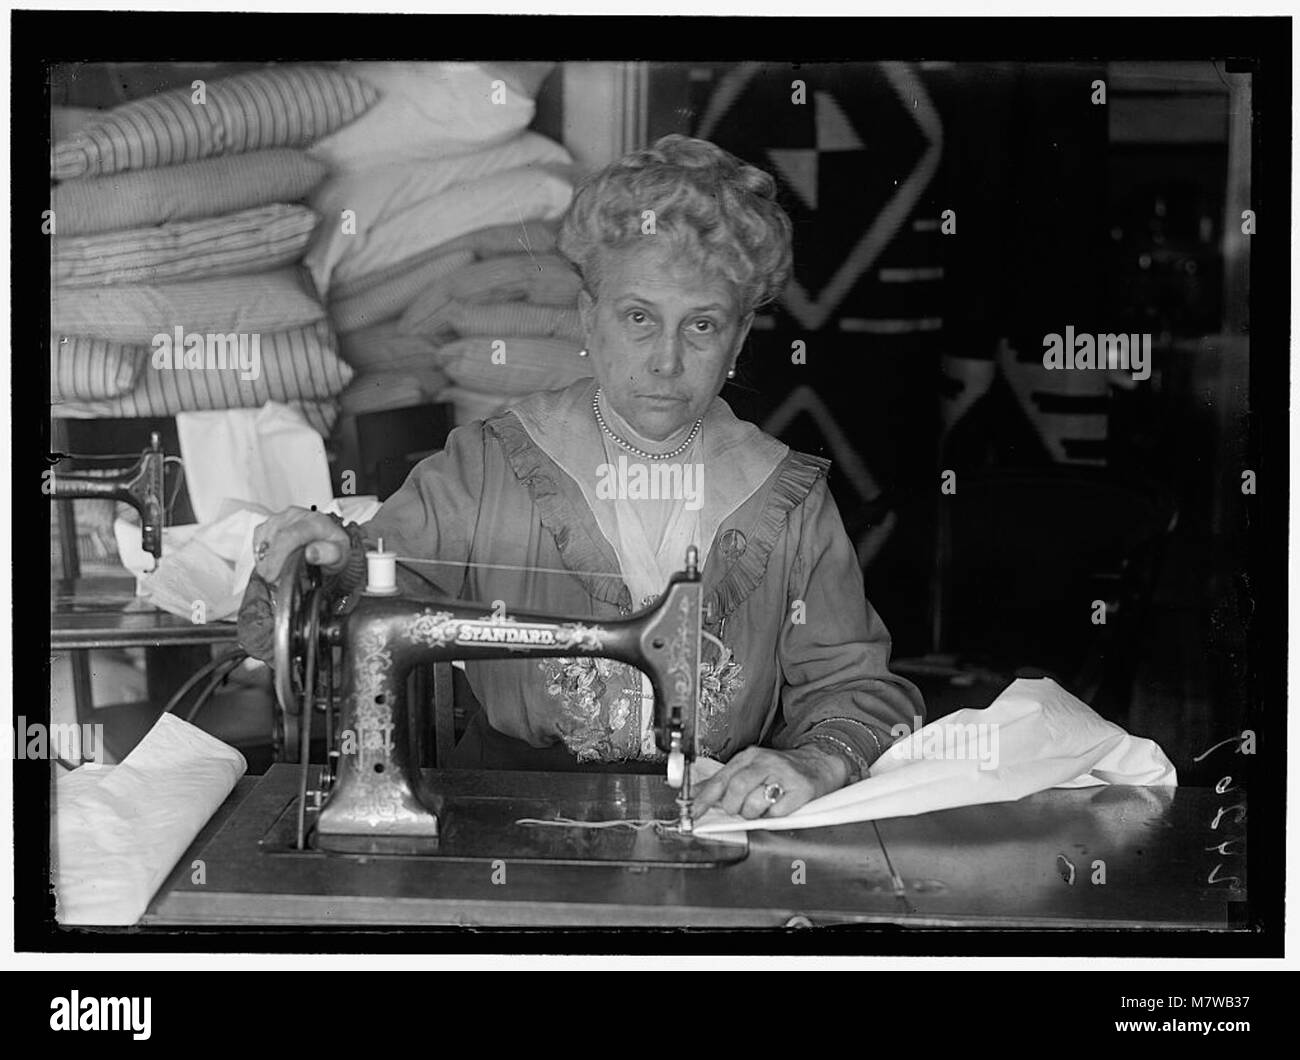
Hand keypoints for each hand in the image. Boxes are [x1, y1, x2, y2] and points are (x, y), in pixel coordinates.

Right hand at [252, 506, 351, 581]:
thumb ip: (328, 555)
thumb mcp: (339, 557)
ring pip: (263, 537)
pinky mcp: (272, 522)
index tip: (272, 576)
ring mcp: (282, 517)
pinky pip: (258, 537)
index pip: (290, 536)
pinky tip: (269, 563)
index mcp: (315, 522)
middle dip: (268, 562)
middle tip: (271, 580)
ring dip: (264, 559)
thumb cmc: (333, 551)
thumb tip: (311, 553)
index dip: (278, 557)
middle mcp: (297, 515)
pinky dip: (260, 553)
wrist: (329, 544)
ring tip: (272, 573)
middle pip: (274, 537)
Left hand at [691, 745, 848, 819]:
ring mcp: (784, 775)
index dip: (705, 798)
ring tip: (760, 809)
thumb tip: (697, 793)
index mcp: (750, 757)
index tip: (695, 812)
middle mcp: (766, 762)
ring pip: (755, 802)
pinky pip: (778, 812)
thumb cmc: (783, 768)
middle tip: (739, 810)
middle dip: (733, 806)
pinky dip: (773, 817)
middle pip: (736, 788)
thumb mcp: (752, 766)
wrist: (821, 762)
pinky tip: (776, 809)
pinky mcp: (801, 790)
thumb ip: (726, 780)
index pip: (721, 778)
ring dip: (753, 813)